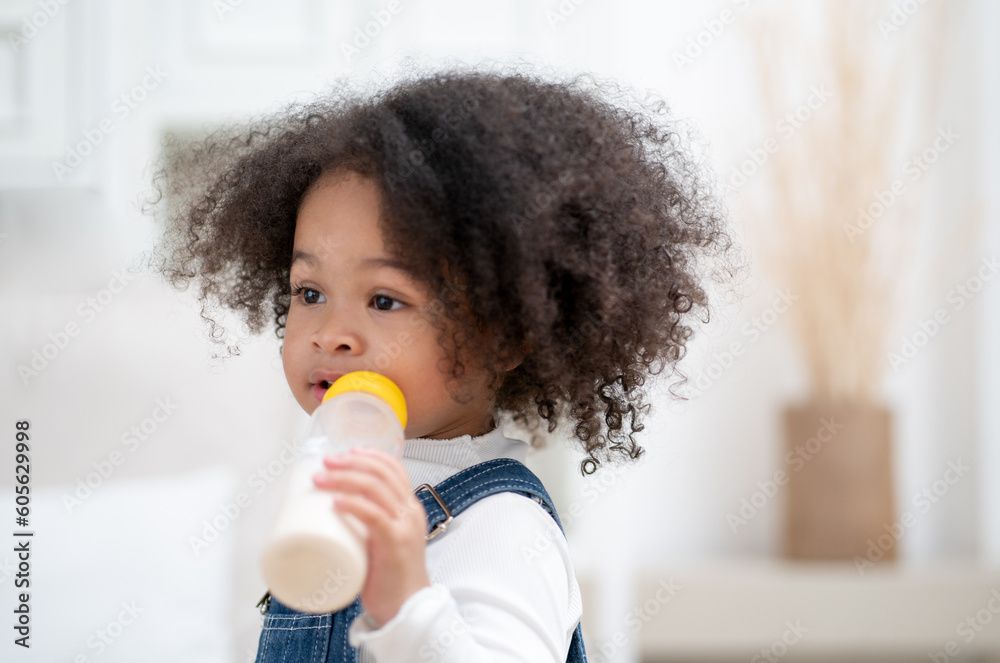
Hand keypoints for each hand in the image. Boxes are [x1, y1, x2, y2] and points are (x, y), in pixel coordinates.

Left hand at [312, 446, 430, 626]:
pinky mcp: (395, 544)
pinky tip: (336, 502)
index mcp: (409, 507)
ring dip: (344, 479)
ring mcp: (405, 526)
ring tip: (321, 479)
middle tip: (326, 462)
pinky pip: (374, 516)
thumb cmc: (389, 577)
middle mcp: (410, 511)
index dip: (370, 455)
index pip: (394, 469)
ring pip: (375, 489)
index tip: (347, 450)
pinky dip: (353, 505)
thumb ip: (365, 525)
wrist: (407, 607)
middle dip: (351, 462)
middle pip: (382, 473)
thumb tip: (330, 512)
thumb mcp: (381, 540)